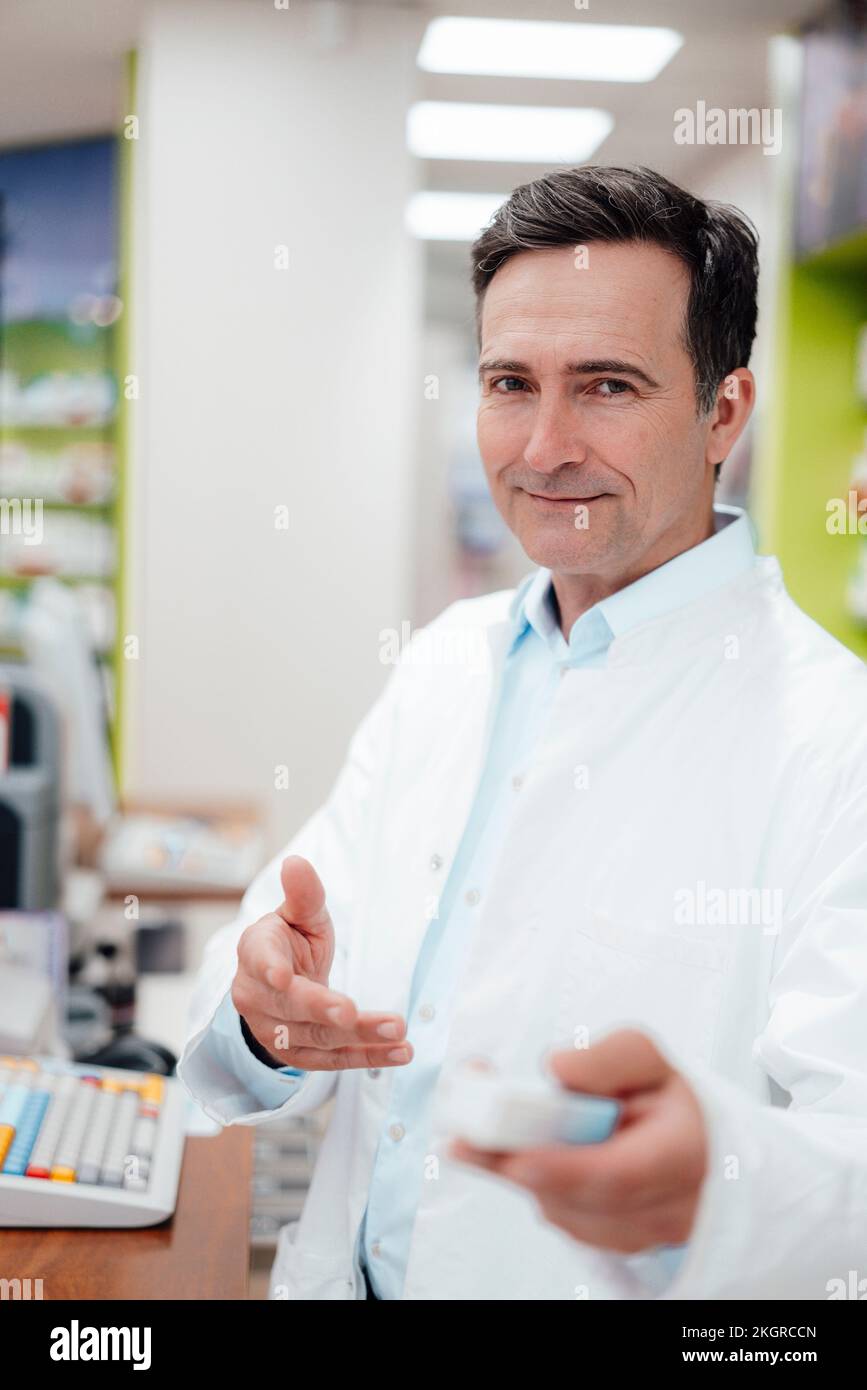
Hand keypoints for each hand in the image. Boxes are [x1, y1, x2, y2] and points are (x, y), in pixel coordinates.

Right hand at [231, 854, 412, 1070]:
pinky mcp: (297, 1056)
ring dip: (360, 1037)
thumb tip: (296, 862)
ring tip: (399, 1032)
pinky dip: (368, 1057)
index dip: (270, 969)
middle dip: (323, 1009)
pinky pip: (334, 1061)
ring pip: (317, 1037)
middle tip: (352, 1011)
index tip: (284, 976)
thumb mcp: (299, 916)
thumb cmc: (291, 942)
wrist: (279, 986)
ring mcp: (273, 1031)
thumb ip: (304, 895)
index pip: (259, 960)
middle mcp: (256, 996)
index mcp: (255, 952)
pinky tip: (401, 1052)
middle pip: (291, 1006)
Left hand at [448, 1029, 707, 1252]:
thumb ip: (608, 1059)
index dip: (563, 1168)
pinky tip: (523, 1148)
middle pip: (577, 1197)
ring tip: (484, 1128)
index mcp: (684, 1155)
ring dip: (517, 1168)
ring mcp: (638, 1236)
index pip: (621, 1174)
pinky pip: (558, 1213)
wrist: (692, 1144)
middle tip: (462, 1138)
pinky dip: (533, 1180)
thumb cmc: (665, 1099)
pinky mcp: (608, 1243)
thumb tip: (559, 1070)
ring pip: (560, 1208)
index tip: (514, 1156)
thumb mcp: (647, 1059)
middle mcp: (666, 1210)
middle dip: (515, 1162)